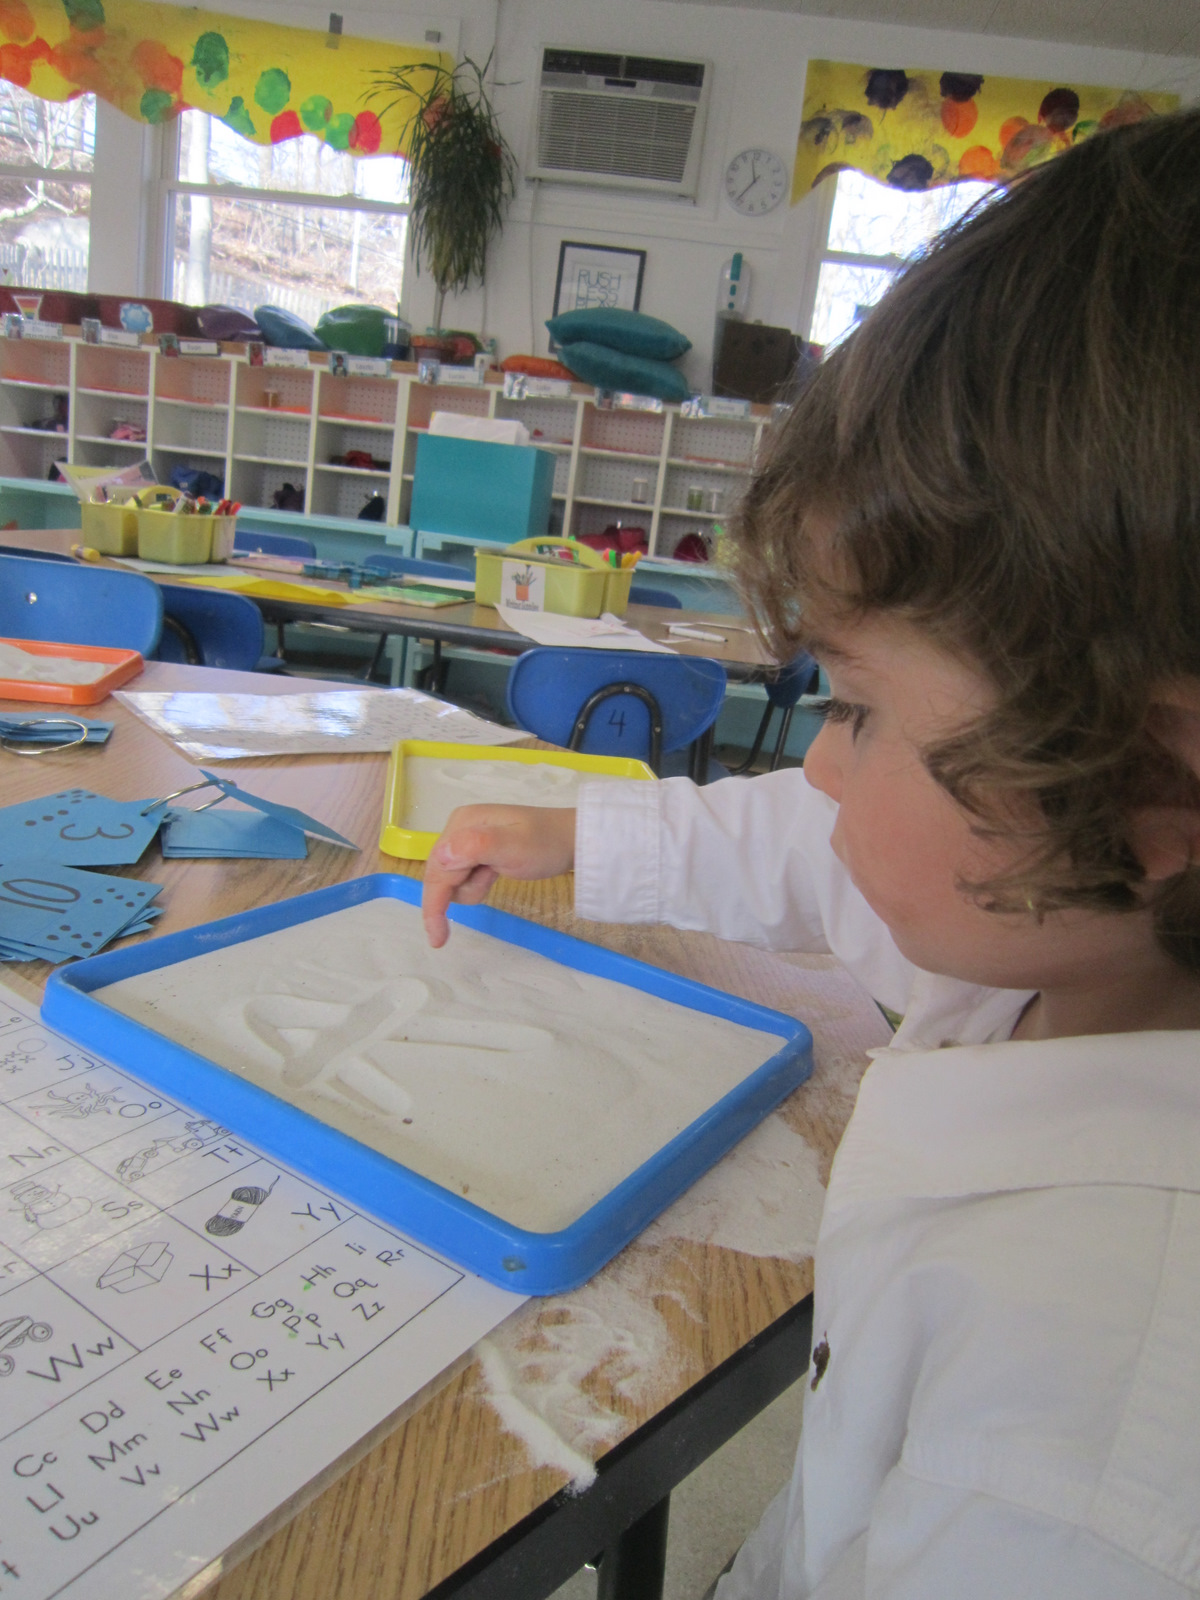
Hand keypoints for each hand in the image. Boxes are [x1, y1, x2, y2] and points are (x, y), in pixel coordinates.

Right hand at [421, 805, 575, 947]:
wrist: (574, 840)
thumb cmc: (546, 845)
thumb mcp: (514, 847)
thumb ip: (475, 847)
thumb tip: (440, 856)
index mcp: (461, 823)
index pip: (436, 870)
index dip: (433, 905)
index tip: (438, 940)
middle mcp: (459, 828)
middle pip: (440, 875)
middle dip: (462, 889)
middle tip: (491, 881)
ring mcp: (468, 839)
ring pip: (452, 879)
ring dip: (473, 886)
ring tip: (498, 874)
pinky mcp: (479, 851)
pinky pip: (465, 876)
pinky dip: (477, 883)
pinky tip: (495, 874)